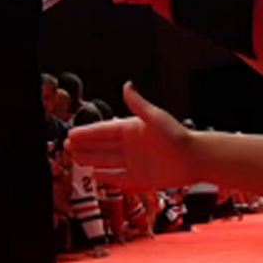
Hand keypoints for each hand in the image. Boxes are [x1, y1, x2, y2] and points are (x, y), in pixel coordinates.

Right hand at [68, 82, 197, 188]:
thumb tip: (127, 85)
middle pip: (101, 146)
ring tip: (75, 158)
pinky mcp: (140, 177)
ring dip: (90, 159)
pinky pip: (118, 177)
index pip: (103, 130)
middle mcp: (131, 145)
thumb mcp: (155, 117)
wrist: (195, 158)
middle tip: (67, 145)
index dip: (86, 132)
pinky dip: (106, 176)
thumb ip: (138, 103)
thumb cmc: (179, 136)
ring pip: (106, 160)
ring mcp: (135, 161)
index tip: (72, 132)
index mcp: (132, 129)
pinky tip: (95, 174)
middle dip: (83, 146)